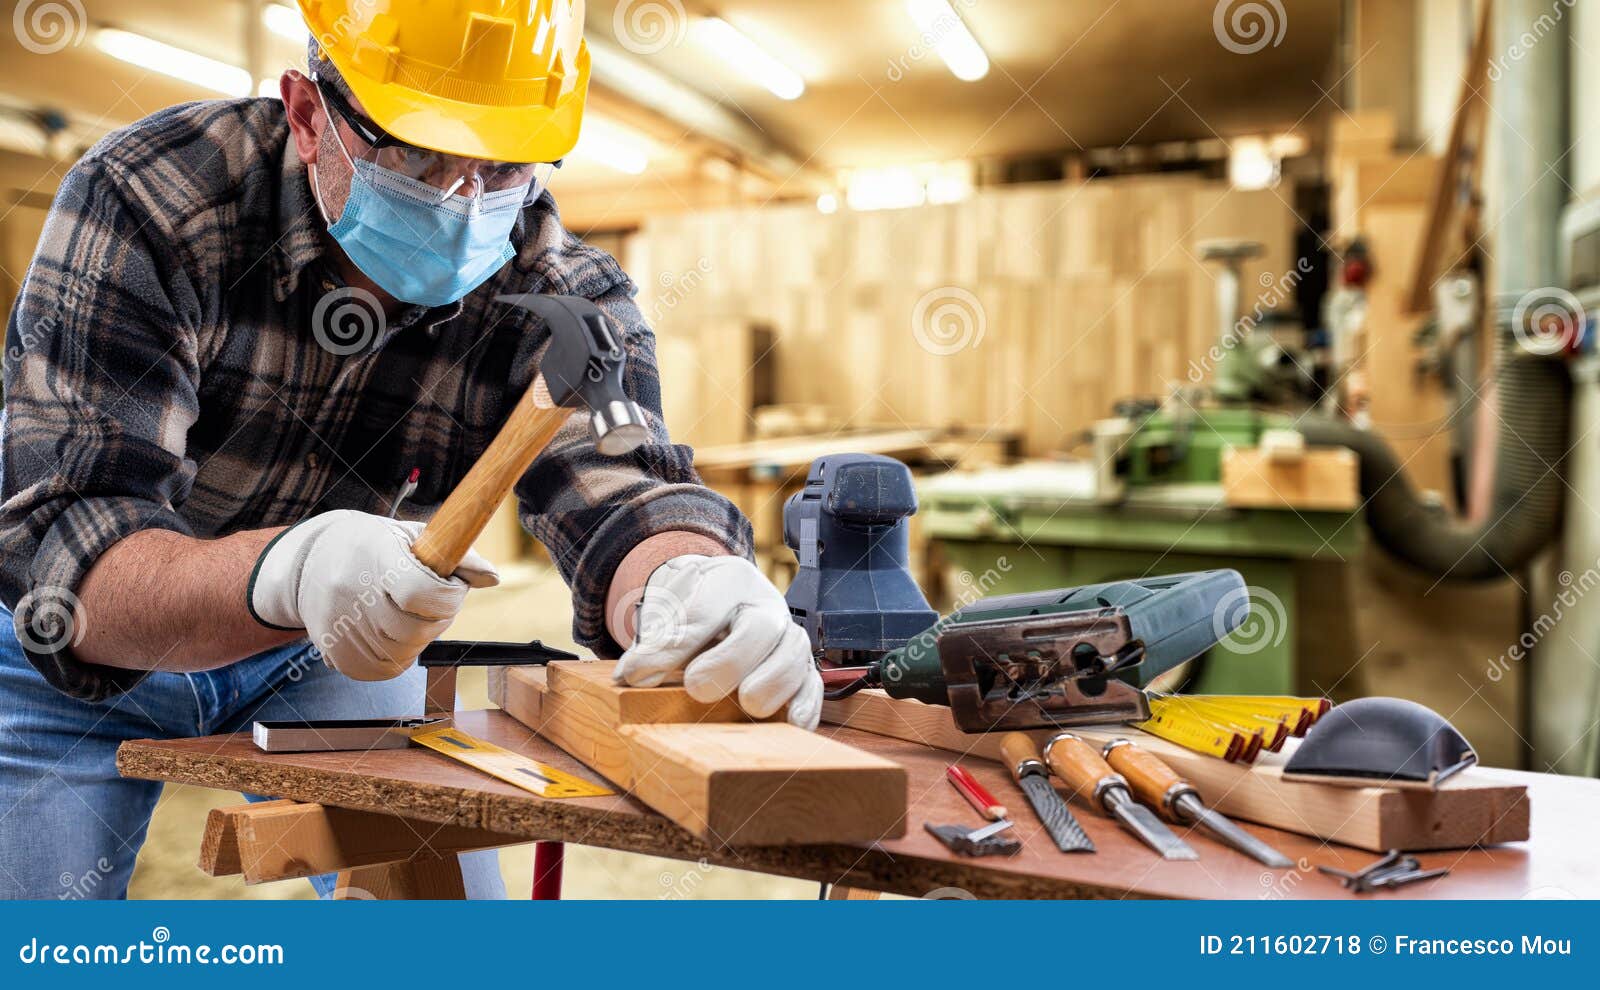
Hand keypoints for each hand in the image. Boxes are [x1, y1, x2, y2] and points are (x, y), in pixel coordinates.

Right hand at [248, 509, 498, 680]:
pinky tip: (388, 630)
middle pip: (418, 627)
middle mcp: (349, 594)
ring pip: (407, 652)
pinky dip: (398, 653)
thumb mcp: (412, 535)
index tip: (449, 582)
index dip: (446, 592)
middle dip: (437, 615)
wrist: (310, 563)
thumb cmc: (372, 546)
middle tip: (427, 597)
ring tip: (403, 610)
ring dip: (418, 636)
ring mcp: (340, 629)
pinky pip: (386, 669)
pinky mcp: (337, 656)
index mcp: (372, 555)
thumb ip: (457, 552)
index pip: (420, 590)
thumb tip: (491, 577)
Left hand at [613, 555, 822, 728]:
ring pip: (794, 654)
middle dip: (728, 662)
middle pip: (761, 628)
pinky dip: (806, 704)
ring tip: (747, 705)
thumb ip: (652, 640)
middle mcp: (765, 604)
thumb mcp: (666, 609)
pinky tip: (793, 722)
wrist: (719, 598)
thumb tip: (631, 676)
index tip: (635, 675)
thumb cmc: (691, 607)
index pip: (703, 613)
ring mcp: (787, 635)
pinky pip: (812, 683)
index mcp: (729, 579)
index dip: (669, 648)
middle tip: (696, 688)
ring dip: (771, 684)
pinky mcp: (800, 666)